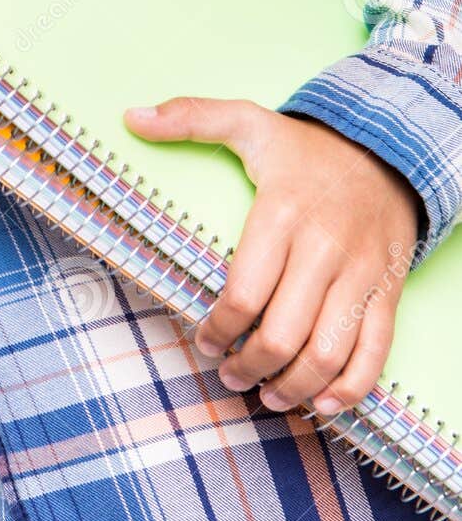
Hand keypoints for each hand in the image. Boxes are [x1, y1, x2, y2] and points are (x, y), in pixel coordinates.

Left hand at [122, 97, 420, 415]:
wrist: (386, 148)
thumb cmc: (306, 147)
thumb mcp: (248, 121)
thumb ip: (190, 117)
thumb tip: (131, 117)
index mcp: (283, 213)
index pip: (245, 294)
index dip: (219, 330)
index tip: (205, 341)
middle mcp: (325, 248)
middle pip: (283, 333)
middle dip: (249, 367)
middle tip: (228, 374)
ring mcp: (361, 273)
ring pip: (329, 353)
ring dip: (293, 387)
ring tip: (266, 394)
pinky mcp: (389, 289)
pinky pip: (375, 351)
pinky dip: (350, 388)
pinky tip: (321, 402)